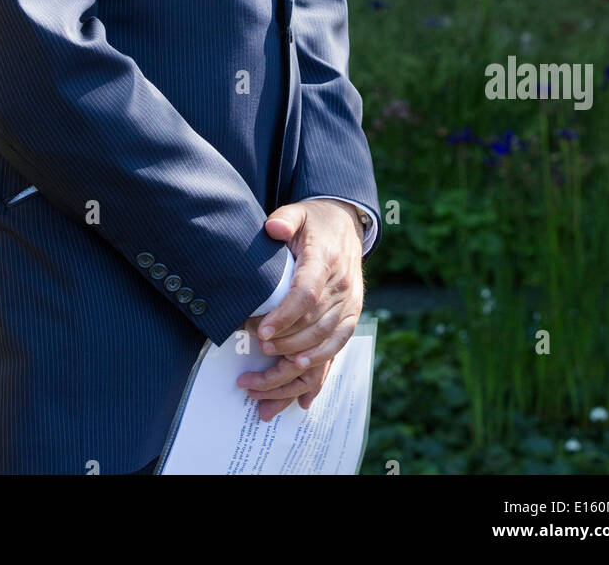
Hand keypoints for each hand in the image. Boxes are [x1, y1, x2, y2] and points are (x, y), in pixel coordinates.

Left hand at [236, 198, 363, 421]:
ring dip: (298, 362)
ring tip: (268, 378)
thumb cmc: (315, 222)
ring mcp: (350, 305)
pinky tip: (301, 396)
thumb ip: (285, 219)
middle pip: (315, 325)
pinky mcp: (351, 318)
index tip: (261, 331)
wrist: (346, 225)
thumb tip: (273, 228)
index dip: (284, 316)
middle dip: (285, 343)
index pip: (306, 293)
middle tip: (257, 350)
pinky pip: (337, 350)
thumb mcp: (299, 211)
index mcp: (326, 260)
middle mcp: (342, 287)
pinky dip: (319, 372)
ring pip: (326, 343)